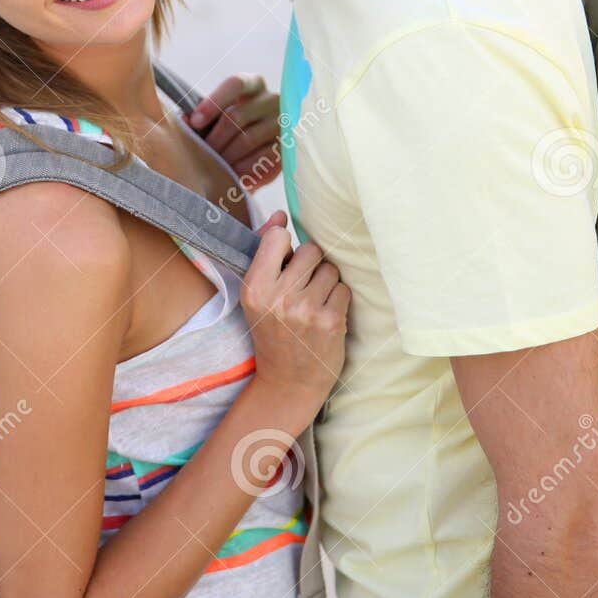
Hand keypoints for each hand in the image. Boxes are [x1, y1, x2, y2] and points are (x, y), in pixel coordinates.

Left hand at [186, 73, 281, 190]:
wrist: (261, 147)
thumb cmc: (232, 126)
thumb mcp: (219, 115)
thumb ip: (203, 116)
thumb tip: (184, 121)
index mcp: (253, 84)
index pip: (235, 84)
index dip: (213, 102)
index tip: (195, 122)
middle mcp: (273, 99)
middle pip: (238, 115)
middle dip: (215, 137)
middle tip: (201, 152)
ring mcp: (283, 123)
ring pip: (248, 139)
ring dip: (226, 154)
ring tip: (213, 165)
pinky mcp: (288, 147)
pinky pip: (262, 158)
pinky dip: (244, 168)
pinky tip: (232, 175)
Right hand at [240, 211, 348, 407]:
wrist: (288, 382)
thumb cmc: (273, 332)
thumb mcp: (258, 295)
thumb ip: (266, 252)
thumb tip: (280, 216)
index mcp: (254, 288)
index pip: (277, 237)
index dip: (287, 246)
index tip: (287, 263)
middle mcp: (278, 298)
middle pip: (311, 250)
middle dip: (311, 265)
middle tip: (303, 288)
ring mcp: (305, 310)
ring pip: (330, 268)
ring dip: (327, 282)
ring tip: (314, 302)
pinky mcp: (331, 321)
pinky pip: (344, 288)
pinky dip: (338, 299)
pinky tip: (326, 315)